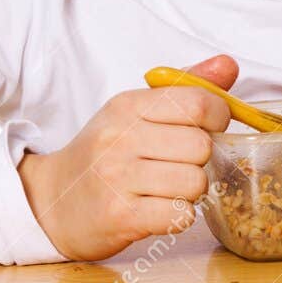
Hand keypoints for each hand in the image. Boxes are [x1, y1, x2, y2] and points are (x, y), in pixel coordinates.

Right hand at [18, 54, 236, 260]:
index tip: (208, 129)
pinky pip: (180, 216)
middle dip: (201, 160)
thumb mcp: (136, 111)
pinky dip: (178, 216)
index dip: (218, 118)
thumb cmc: (104, 154)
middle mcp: (120, 137)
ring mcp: (117, 178)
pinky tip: (159, 210)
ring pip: (195, 183)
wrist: (52, 201)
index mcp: (128, 105)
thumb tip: (229, 65)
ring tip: (168, 188)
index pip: (198, 103)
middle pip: (201, 146)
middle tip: (180, 164)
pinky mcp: (120, 216)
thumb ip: (185, 88)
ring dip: (191, 191)